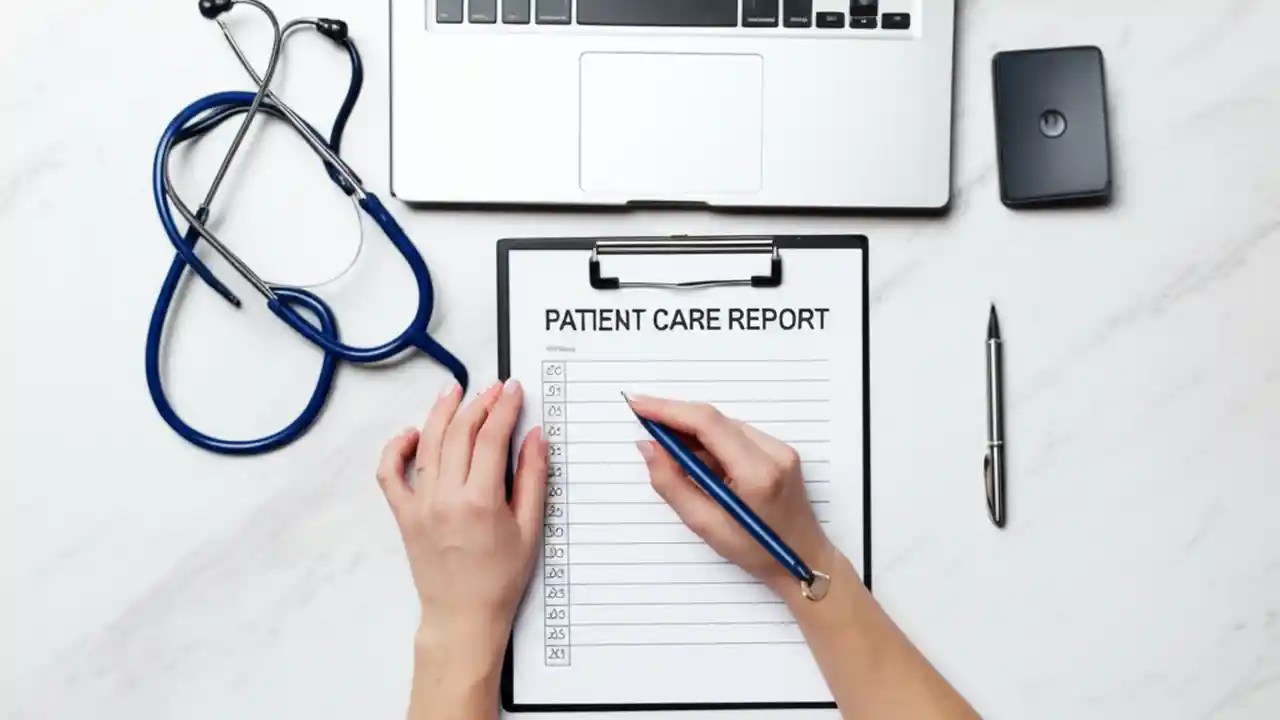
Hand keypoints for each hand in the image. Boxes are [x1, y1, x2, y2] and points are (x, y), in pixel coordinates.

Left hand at [376, 380, 546, 673]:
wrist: (463, 616)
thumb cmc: (500, 579)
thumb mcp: (530, 529)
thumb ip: (532, 478)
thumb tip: (535, 437)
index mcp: (481, 500)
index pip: (492, 437)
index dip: (504, 407)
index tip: (513, 390)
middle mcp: (446, 497)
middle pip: (459, 432)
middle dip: (479, 403)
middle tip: (494, 389)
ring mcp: (421, 504)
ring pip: (427, 443)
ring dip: (442, 412)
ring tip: (455, 391)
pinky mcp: (404, 514)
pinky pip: (390, 473)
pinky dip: (397, 448)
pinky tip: (413, 432)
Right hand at [630, 396, 837, 597]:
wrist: (804, 562)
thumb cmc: (759, 553)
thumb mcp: (705, 525)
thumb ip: (672, 484)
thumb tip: (649, 448)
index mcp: (757, 474)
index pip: (708, 424)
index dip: (669, 410)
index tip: (640, 406)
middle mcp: (774, 453)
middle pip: (715, 420)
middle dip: (676, 419)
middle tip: (646, 427)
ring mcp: (781, 449)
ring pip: (725, 426)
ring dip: (694, 434)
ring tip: (670, 455)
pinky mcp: (780, 451)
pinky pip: (737, 436)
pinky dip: (712, 443)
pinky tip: (698, 463)